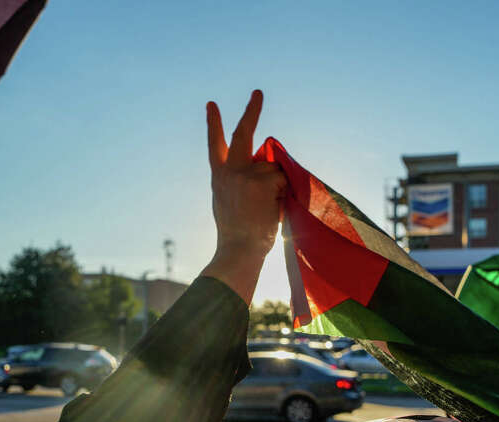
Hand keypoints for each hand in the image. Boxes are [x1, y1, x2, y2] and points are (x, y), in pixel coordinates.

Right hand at [201, 90, 285, 302]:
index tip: (212, 105)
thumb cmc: (238, 237)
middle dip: (252, 111)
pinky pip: (285, 179)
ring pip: (274, 168)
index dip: (215, 124)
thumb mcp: (231, 203)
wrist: (238, 252)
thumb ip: (244, 180)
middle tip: (258, 92)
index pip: (216, 145)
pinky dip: (285, 193)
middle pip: (243, 134)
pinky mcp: (263, 180)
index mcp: (220, 178)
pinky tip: (274, 209)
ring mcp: (246, 173)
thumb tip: (269, 163)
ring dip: (279, 185)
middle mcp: (229, 171)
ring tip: (267, 211)